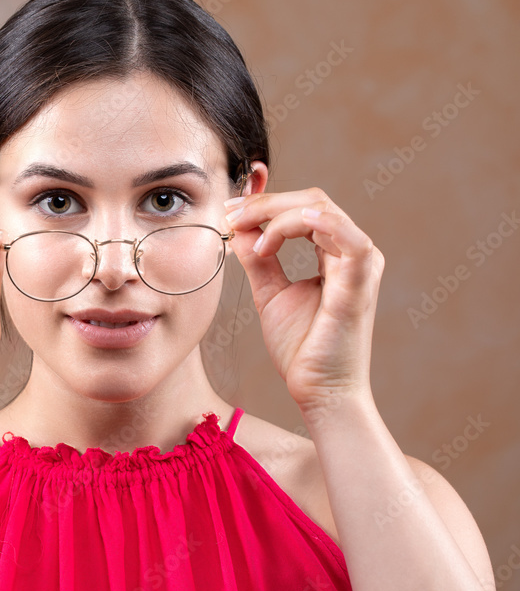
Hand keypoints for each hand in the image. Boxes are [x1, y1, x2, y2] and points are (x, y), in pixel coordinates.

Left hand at [223, 188, 384, 412]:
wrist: (319, 390)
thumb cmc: (301, 347)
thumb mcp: (270, 293)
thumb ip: (258, 259)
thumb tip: (238, 228)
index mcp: (336, 253)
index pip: (303, 207)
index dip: (265, 202)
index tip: (228, 209)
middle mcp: (353, 252)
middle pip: (311, 200)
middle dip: (264, 203)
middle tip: (230, 214)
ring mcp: (360, 264)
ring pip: (320, 210)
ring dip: (275, 213)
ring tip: (244, 233)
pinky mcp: (360, 281)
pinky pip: (347, 236)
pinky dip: (311, 224)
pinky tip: (272, 236)